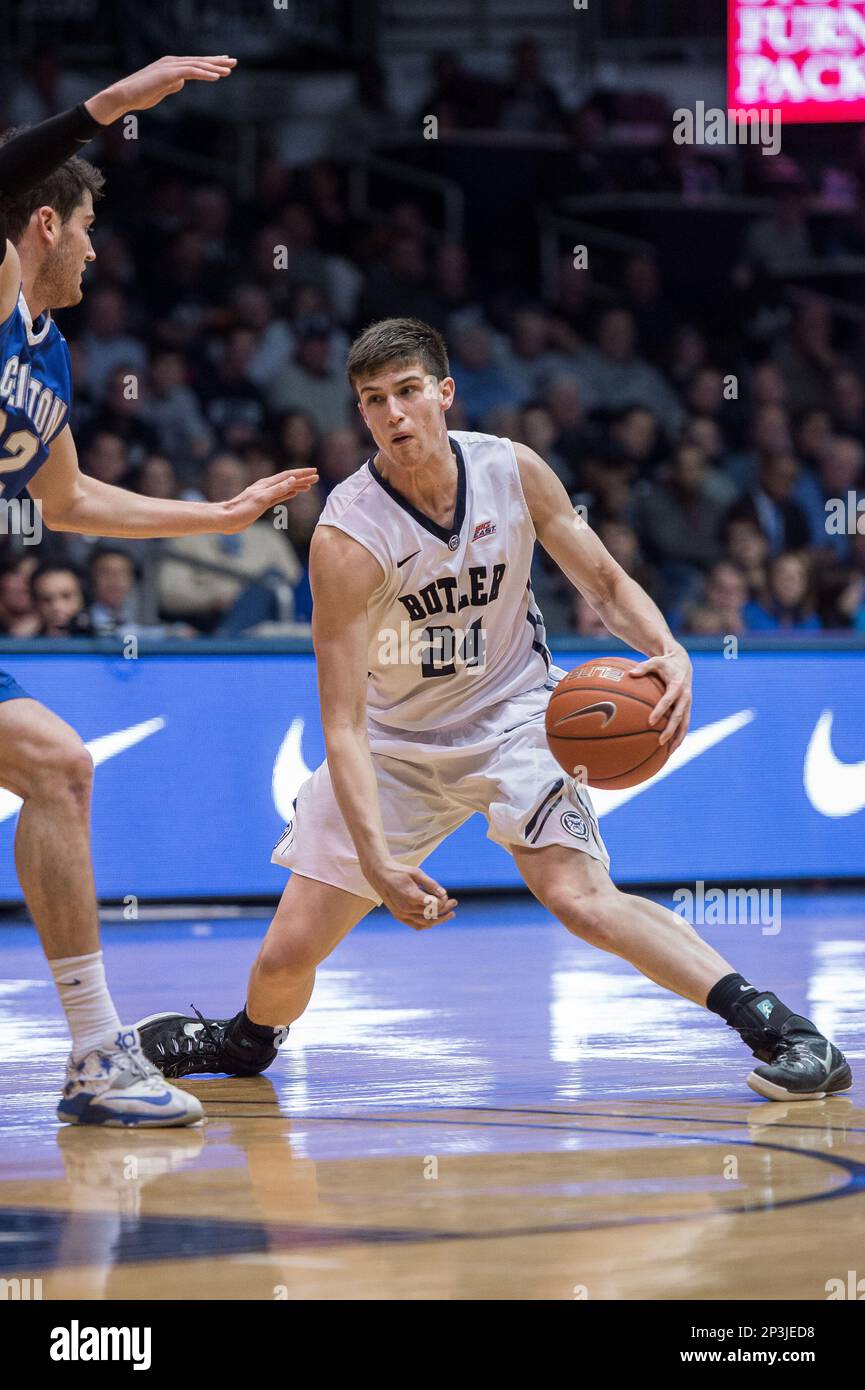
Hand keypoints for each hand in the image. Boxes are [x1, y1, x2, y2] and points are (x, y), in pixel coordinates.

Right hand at [86, 55, 236, 124]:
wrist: (124, 96)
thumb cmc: (140, 95)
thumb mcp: (161, 90)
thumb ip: (172, 84)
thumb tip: (182, 83)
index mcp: (171, 66)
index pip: (194, 63)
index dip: (210, 63)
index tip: (224, 64)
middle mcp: (171, 62)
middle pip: (199, 61)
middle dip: (217, 61)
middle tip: (233, 61)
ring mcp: (170, 66)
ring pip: (197, 65)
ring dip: (214, 67)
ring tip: (229, 69)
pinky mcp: (168, 74)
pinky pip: (190, 72)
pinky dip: (204, 73)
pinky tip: (217, 76)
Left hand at [218, 468, 318, 532]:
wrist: (227, 518)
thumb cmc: (242, 509)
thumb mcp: (262, 499)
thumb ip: (278, 489)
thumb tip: (293, 480)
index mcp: (267, 484)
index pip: (288, 476)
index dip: (302, 474)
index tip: (314, 472)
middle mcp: (267, 487)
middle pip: (289, 480)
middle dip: (303, 479)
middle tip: (316, 477)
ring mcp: (265, 495)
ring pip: (285, 488)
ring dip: (297, 486)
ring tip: (309, 486)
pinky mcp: (263, 504)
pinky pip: (280, 496)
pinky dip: (289, 493)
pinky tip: (293, 493)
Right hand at [365, 860, 457, 930]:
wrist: (380, 875)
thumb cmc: (400, 872)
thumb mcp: (416, 872)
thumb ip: (431, 884)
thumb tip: (444, 893)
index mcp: (411, 896)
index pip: (434, 905)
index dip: (443, 901)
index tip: (446, 893)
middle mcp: (406, 908)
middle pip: (432, 914)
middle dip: (445, 909)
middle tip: (455, 903)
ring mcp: (402, 914)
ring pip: (425, 923)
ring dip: (439, 919)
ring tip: (450, 914)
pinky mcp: (399, 916)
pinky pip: (416, 925)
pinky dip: (427, 924)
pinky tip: (435, 919)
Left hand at [632, 645, 692, 753]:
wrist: (683, 663)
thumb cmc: (665, 663)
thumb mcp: (655, 661)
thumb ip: (643, 667)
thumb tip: (630, 673)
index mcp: (677, 686)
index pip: (668, 700)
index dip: (661, 710)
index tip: (651, 721)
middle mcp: (685, 697)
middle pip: (679, 717)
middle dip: (670, 730)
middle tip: (659, 742)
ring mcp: (688, 704)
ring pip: (685, 725)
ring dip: (678, 739)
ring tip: (668, 753)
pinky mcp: (687, 709)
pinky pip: (684, 725)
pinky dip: (679, 737)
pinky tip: (670, 749)